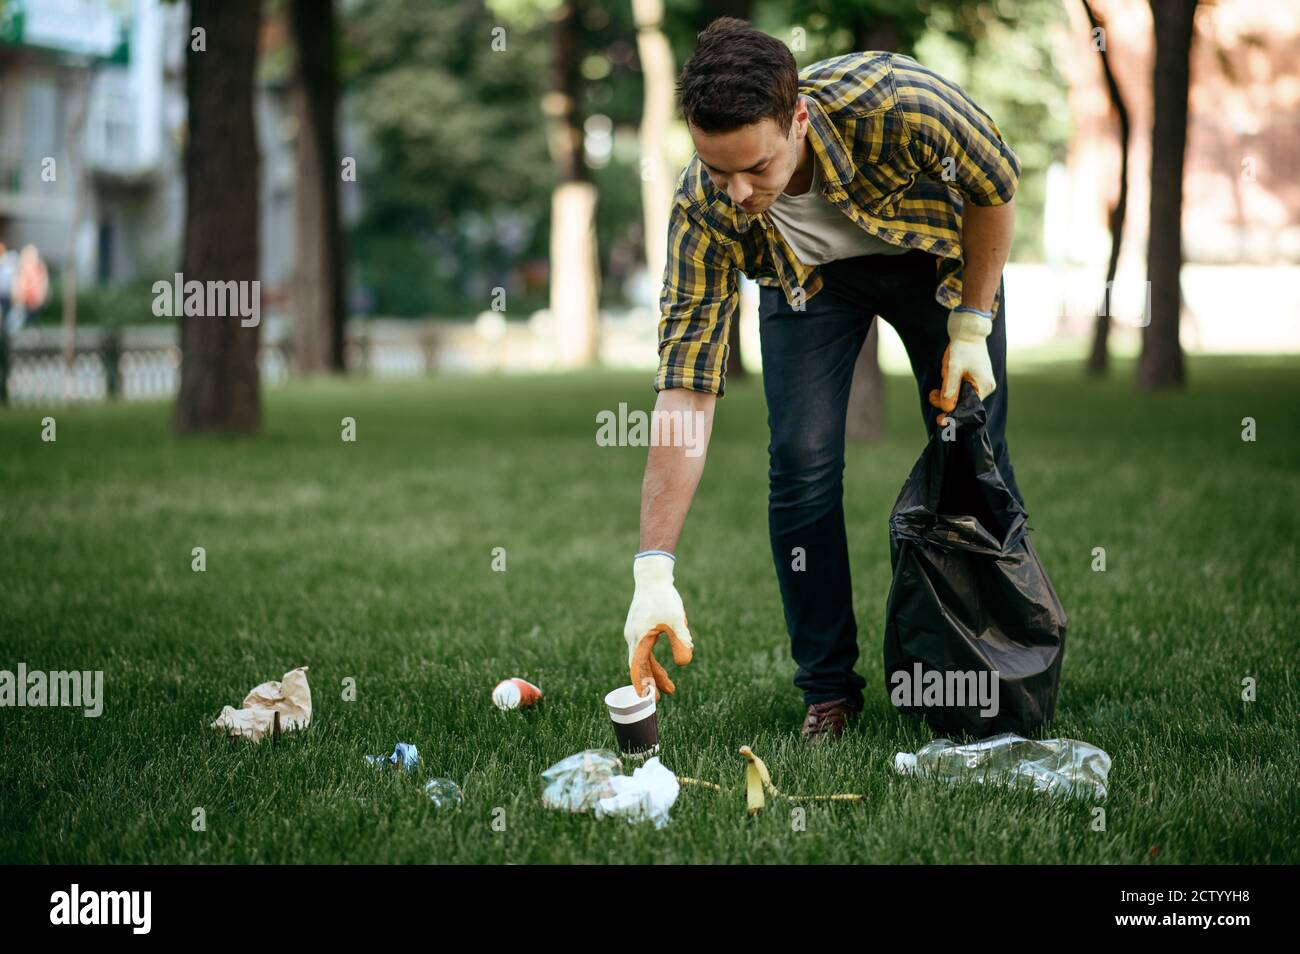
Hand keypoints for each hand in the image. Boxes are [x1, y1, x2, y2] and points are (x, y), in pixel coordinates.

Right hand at [623, 552, 693, 699]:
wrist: (652, 577)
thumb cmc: (664, 597)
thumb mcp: (677, 620)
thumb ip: (680, 641)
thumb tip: (684, 664)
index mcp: (640, 637)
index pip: (638, 667)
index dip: (643, 684)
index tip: (647, 700)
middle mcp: (633, 637)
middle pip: (641, 666)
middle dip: (653, 682)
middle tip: (667, 696)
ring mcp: (634, 632)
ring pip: (642, 658)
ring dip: (654, 672)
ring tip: (670, 686)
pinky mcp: (638, 627)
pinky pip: (643, 650)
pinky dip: (651, 661)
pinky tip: (661, 665)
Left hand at [928, 306, 995, 424]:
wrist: (967, 330)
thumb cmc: (962, 347)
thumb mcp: (953, 368)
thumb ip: (950, 389)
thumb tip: (947, 408)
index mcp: (984, 386)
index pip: (967, 408)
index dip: (953, 414)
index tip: (940, 421)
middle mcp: (985, 387)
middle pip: (963, 403)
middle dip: (946, 400)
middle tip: (933, 395)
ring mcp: (981, 383)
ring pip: (960, 396)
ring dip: (946, 392)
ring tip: (939, 382)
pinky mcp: (975, 378)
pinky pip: (960, 388)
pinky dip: (950, 386)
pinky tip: (944, 378)